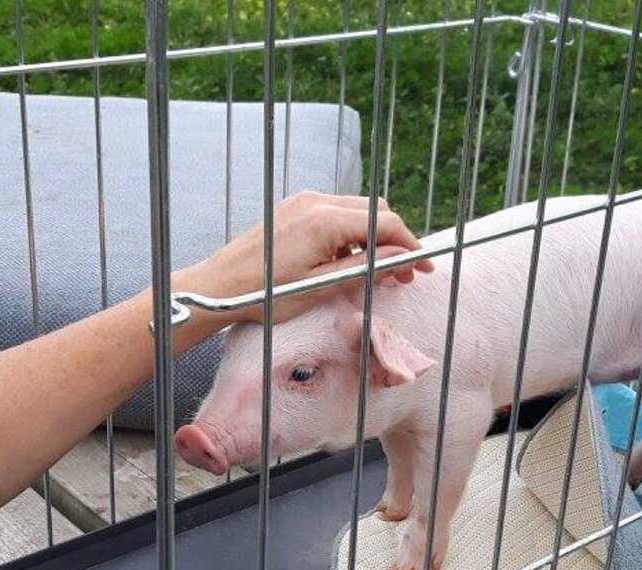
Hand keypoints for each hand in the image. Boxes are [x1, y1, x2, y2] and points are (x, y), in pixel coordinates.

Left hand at [178, 192, 435, 326]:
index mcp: (324, 221)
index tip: (422, 269)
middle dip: (394, 241)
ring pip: (357, 211)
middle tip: (402, 275)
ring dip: (373, 238)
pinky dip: (351, 234)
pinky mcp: (294, 209)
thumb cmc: (265, 294)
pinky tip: (347, 262)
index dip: (410, 246)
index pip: (385, 224)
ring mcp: (303, 202)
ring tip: (377, 272)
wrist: (219, 287)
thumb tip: (400, 258)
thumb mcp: (321, 288)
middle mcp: (316, 202)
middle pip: (375, 212)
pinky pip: (335, 213)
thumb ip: (364, 268)